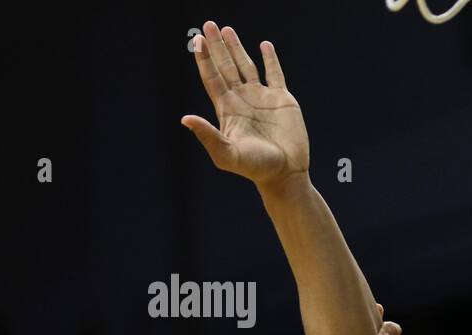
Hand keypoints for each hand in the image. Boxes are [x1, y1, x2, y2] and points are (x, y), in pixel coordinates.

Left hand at [181, 21, 308, 187]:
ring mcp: (263, 99)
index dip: (204, 59)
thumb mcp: (227, 154)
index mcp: (228, 109)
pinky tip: (264, 46)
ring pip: (246, 67)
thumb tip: (184, 118)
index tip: (197, 40)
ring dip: (237, 48)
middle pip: (226, 67)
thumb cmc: (256, 168)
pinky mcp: (283, 101)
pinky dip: (270, 59)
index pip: (212, 78)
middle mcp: (242, 100)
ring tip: (228, 29)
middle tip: (209, 24)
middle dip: (217, 46)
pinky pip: (275, 74)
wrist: (286, 173)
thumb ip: (207, 136)